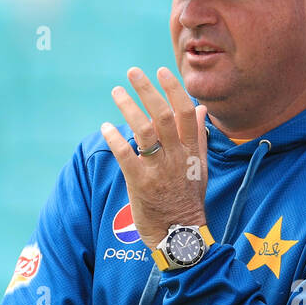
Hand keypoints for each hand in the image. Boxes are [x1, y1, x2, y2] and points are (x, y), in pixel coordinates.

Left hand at [101, 67, 208, 249]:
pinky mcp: (140, 183)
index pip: (185, 112)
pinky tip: (105, 127)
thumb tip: (200, 109)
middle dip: (147, 90)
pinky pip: (125, 155)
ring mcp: (158, 170)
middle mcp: (176, 157)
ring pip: (143, 131)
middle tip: (133, 72)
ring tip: (116, 92)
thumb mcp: (200, 167)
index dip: (173, 89)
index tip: (161, 70)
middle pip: (162, 116)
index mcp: (192, 151)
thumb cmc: (188, 199)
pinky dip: (114, 138)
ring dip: (128, 108)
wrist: (180, 234)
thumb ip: (199, 137)